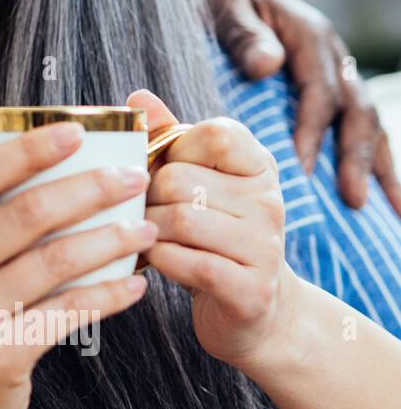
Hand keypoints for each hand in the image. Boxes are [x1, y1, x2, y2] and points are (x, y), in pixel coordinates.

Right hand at [0, 92, 154, 408]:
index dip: (27, 148)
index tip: (76, 129)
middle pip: (23, 214)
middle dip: (87, 189)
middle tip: (132, 176)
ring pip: (54, 261)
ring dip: (108, 240)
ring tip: (143, 228)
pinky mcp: (0, 354)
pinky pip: (68, 312)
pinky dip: (107, 296)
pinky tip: (134, 283)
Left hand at [131, 88, 302, 372]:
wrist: (253, 311)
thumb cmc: (210, 237)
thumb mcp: (195, 182)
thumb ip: (168, 139)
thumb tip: (137, 97)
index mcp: (258, 166)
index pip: (213, 133)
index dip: (174, 149)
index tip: (167, 171)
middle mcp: (269, 201)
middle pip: (180, 179)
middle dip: (147, 198)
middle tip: (144, 213)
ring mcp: (265, 246)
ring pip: (181, 220)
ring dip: (148, 230)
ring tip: (147, 237)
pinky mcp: (251, 288)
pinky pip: (188, 262)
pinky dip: (160, 260)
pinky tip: (157, 261)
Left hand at [193, 0, 400, 213]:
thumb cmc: (215, 3)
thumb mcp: (224, 8)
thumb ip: (243, 34)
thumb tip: (268, 64)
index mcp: (310, 35)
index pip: (320, 89)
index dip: (314, 129)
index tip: (303, 168)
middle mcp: (333, 56)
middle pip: (357, 110)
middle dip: (358, 157)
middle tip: (353, 200)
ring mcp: (338, 74)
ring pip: (369, 122)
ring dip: (378, 166)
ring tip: (391, 211)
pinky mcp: (334, 92)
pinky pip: (359, 128)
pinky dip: (373, 160)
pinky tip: (384, 197)